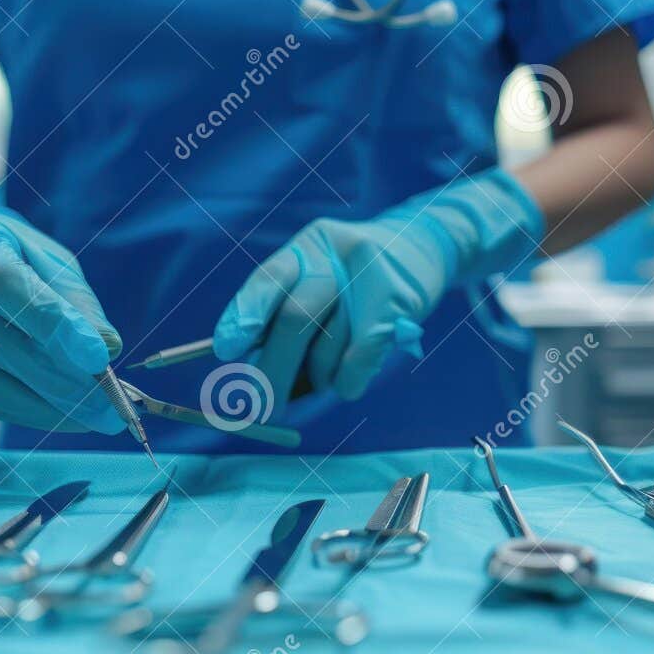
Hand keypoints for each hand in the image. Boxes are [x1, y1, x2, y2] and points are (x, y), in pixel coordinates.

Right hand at [0, 192, 122, 432]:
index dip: (51, 323)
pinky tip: (60, 414)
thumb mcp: (45, 258)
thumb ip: (73, 299)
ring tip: (91, 416)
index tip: (98, 357)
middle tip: (108, 405)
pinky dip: (23, 410)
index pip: (4, 284)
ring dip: (41, 406)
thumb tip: (107, 347)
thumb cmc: (6, 254)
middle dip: (57, 379)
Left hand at [213, 170, 542, 405]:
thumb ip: (283, 314)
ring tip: (329, 373)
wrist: (427, 249)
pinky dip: (347, 380)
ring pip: (328, 346)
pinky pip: (359, 360)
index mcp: (309, 246)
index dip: (244, 315)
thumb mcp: (319, 280)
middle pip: (294, 318)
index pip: (269, 278)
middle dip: (273, 370)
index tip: (226, 351)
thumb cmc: (359, 282)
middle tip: (262, 407)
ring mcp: (370, 277)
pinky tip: (348, 381)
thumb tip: (246, 369)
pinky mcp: (398, 305)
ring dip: (321, 375)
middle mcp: (336, 255)